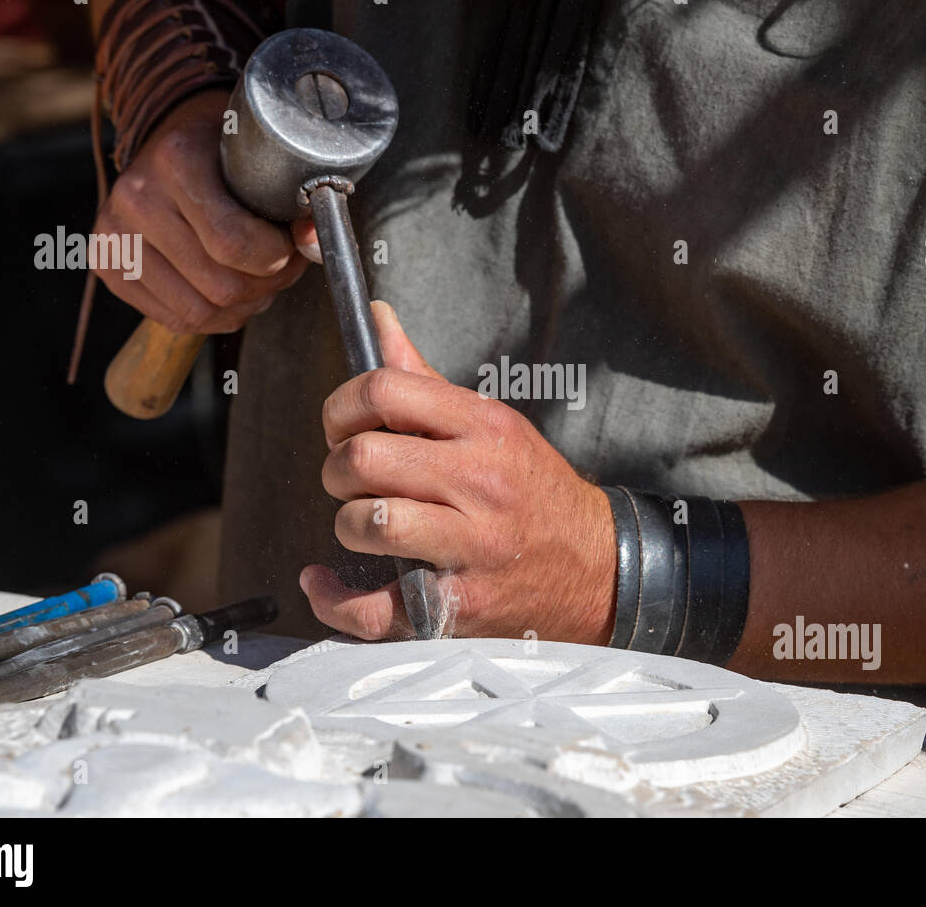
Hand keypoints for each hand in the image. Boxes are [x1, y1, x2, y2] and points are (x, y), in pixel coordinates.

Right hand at [92, 89, 320, 332]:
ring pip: (198, 313)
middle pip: (220, 286)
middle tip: (280, 269)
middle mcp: (137, 197)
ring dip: (242, 307)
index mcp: (176, 161)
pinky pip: (174, 320)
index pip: (232, 242)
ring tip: (256, 282)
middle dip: (265, 286)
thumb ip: (293, 204)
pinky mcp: (107, 266)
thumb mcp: (262, 163)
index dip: (276, 260)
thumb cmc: (224, 155)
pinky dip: (213, 317)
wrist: (168, 141)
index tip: (290, 248)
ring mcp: (114, 235)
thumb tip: (313, 244)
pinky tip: (226, 292)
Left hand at [301, 302, 617, 643]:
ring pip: (368, 523)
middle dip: (337, 469)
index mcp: (485, 427)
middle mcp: (480, 481)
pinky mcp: (461, 604)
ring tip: (363, 525)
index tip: (341, 426)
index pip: (384, 390)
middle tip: (351, 480)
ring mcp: (472, 546)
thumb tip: (376, 318)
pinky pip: (376, 607)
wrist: (600, 570)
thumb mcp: (492, 425)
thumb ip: (424, 378)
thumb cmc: (532, 491)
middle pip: (365, 457)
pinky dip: (334, 600)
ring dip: (347, 524)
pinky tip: (325, 583)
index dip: (340, 406)